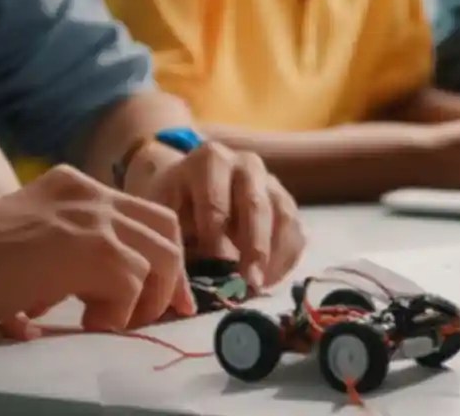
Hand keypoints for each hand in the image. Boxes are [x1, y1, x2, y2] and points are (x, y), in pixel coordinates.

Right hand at [0, 166, 195, 333]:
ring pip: (160, 257)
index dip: (164, 258)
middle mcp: (89, 193)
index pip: (145, 215)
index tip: (169, 296)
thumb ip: (75, 248)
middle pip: (166, 230)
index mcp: (75, 187)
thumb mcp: (33, 241)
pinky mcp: (89, 247)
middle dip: (171, 276)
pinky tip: (85, 320)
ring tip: (108, 321)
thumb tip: (123, 288)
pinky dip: (119, 312)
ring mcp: (91, 217)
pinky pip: (134, 284)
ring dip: (144, 299)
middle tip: (162, 314)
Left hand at [124, 143, 304, 291]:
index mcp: (210, 160)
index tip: (213, 274)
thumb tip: (187, 298)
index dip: (215, 242)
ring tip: (260, 287)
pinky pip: (296, 230)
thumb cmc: (172, 203)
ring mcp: (271, 181)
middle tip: (248, 284)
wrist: (187, 183)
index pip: (216, 204)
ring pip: (284, 217)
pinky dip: (287, 259)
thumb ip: (173, 249)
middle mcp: (246, 164)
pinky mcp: (286, 202)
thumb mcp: (162, 217)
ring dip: (275, 256)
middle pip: (256, 206)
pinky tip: (269, 281)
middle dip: (254, 249)